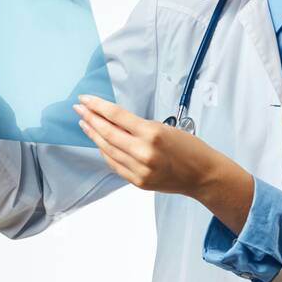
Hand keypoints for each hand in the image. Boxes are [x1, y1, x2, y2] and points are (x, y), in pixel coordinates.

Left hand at [73, 94, 224, 197]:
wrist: (202, 175)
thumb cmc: (190, 148)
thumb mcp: (166, 128)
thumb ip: (140, 127)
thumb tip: (114, 120)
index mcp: (152, 133)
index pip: (117, 116)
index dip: (98, 106)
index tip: (85, 99)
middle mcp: (143, 152)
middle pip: (108, 133)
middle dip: (90, 119)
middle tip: (78, 109)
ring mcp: (139, 169)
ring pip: (108, 149)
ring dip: (94, 135)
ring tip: (85, 124)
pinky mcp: (137, 182)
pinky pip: (115, 164)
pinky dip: (105, 152)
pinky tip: (99, 143)